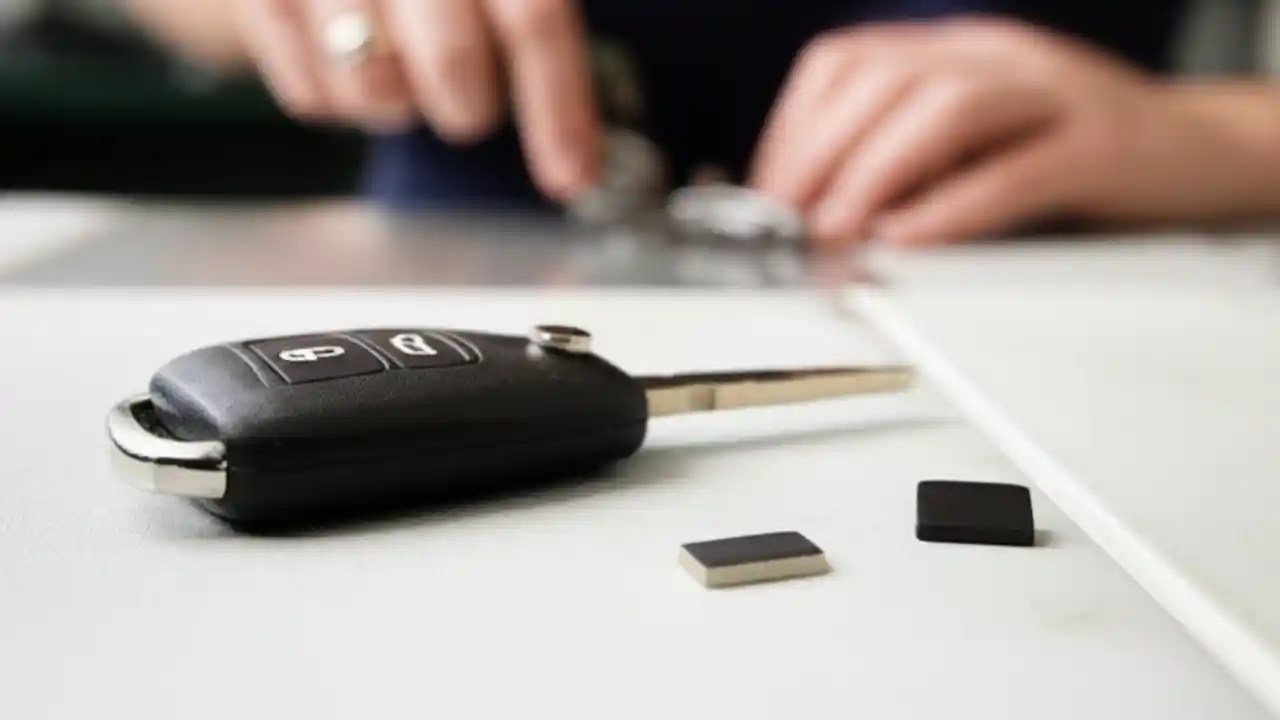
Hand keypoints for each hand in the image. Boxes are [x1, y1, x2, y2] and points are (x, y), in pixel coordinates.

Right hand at [233, 0, 599, 199]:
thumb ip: (528, 24)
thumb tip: (579, 143)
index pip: (532, 16)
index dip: (557, 107)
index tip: (572, 176)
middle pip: (452, 59)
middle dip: (469, 105)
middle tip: (464, 99)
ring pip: (374, 87)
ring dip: (397, 104)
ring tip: (394, 63)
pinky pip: (311, 97)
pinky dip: (339, 99)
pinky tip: (343, 57)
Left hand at [750, 18, 1245, 246]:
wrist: (1194, 150)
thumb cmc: (1066, 153)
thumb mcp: (968, 143)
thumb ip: (901, 163)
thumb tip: (816, 216)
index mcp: (957, 50)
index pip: (847, 63)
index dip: (793, 130)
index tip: (766, 197)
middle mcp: (1000, 57)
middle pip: (886, 79)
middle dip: (820, 155)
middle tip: (788, 224)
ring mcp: (1055, 94)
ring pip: (948, 107)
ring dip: (874, 173)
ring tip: (836, 230)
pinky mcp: (1103, 146)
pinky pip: (1020, 168)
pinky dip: (954, 206)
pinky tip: (909, 239)